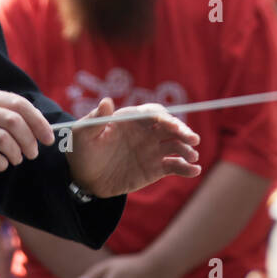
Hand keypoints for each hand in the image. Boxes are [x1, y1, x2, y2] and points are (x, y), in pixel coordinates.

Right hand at [0, 86, 55, 184]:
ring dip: (16, 153)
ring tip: (16, 159)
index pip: (19, 103)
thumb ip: (13, 116)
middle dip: (29, 140)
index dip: (38, 122)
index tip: (48, 139)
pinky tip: (1, 164)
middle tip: (33, 153)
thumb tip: (45, 128)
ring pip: (3, 139)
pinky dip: (2, 163)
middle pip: (13, 121)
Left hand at [64, 97, 199, 198]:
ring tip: (193, 156)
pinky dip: (186, 167)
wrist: (84, 177)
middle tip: (192, 139)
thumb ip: (95, 119)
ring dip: (187, 148)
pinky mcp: (155, 168)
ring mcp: (152, 149)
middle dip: (182, 131)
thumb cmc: (82, 150)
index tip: (171, 126)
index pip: (152, 114)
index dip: (164, 118)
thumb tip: (106, 100)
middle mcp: (145, 132)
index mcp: (131, 119)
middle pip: (170, 127)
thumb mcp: (82, 134)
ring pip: (175, 145)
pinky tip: (194, 170)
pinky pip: (175, 165)